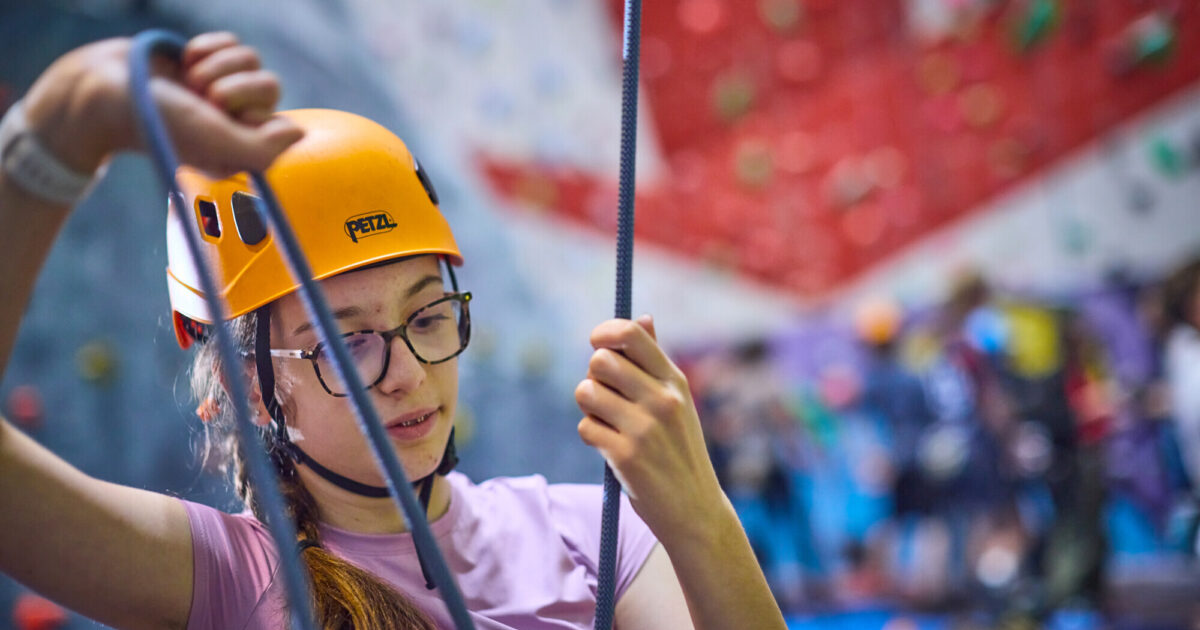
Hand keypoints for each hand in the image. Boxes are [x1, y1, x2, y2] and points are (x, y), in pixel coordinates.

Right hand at [20, 32, 301, 176]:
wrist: (104, 89)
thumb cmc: (160, 122)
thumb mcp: (216, 144)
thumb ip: (263, 150)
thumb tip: (298, 132)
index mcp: (241, 151)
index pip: (281, 125)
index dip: (252, 114)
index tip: (221, 118)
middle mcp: (235, 123)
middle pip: (270, 86)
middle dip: (234, 86)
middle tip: (202, 98)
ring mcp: (220, 91)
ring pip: (253, 60)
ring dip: (217, 65)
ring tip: (189, 80)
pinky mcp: (206, 63)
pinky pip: (232, 43)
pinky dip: (207, 47)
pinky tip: (185, 60)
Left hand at [575, 315, 728, 544]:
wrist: (696, 510)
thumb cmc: (680, 451)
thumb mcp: (678, 402)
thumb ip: (655, 361)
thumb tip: (642, 317)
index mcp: (675, 381)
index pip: (631, 335)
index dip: (604, 333)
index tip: (598, 344)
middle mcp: (662, 400)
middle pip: (599, 361)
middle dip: (594, 377)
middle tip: (606, 398)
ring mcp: (644, 428)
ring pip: (586, 392)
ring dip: (589, 407)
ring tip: (609, 423)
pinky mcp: (625, 456)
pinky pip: (585, 427)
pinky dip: (592, 436)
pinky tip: (612, 450)